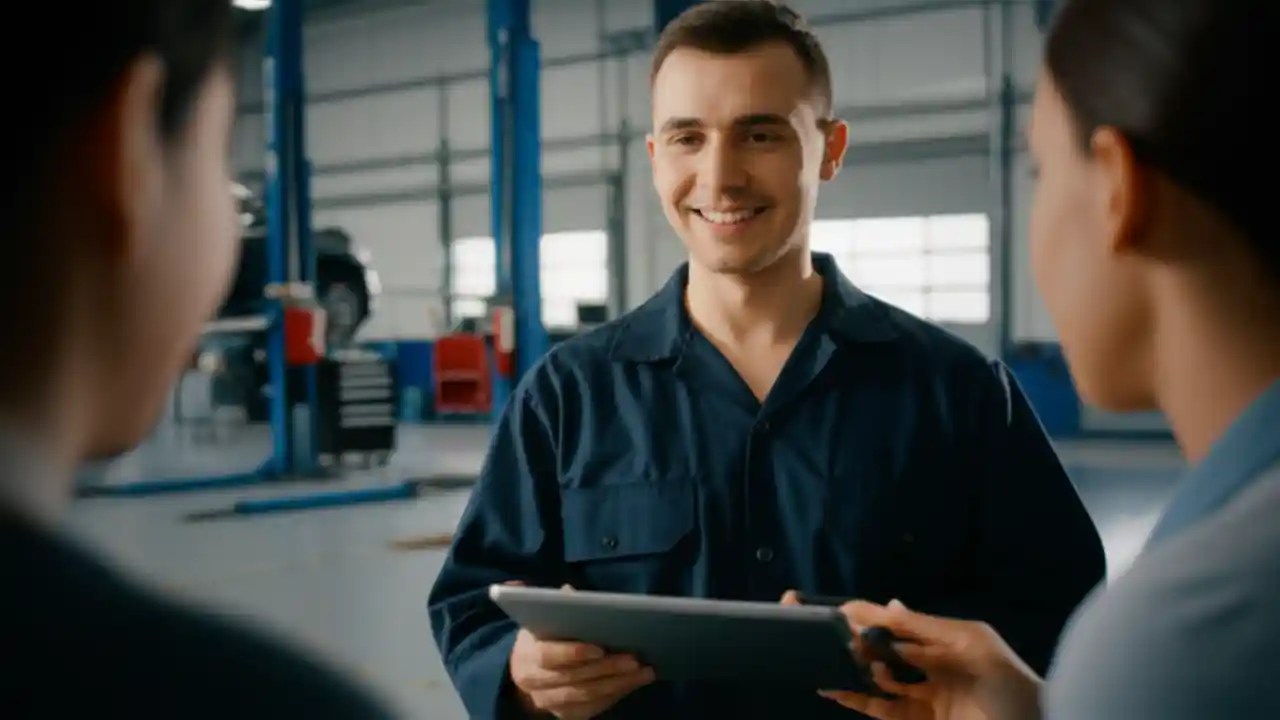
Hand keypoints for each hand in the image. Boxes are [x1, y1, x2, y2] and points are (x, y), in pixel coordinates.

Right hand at [508, 585, 654, 718]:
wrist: (529, 669)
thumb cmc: (544, 636)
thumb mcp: (545, 618)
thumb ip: (556, 605)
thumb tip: (568, 591)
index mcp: (526, 654)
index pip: (547, 656)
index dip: (573, 654)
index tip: (600, 649)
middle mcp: (533, 682)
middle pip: (573, 678)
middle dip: (607, 669)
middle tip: (634, 659)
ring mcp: (548, 701)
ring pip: (586, 695)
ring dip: (618, 684)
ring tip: (644, 672)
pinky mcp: (565, 714)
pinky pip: (593, 707)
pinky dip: (615, 695)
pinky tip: (634, 682)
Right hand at [817, 598, 1043, 719]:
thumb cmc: (1010, 684)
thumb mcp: (972, 644)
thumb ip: (927, 628)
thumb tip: (888, 605)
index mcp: (947, 640)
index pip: (901, 623)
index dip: (872, 616)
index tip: (839, 610)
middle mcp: (933, 664)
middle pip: (887, 651)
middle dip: (858, 643)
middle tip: (826, 638)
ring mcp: (926, 695)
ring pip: (880, 680)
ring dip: (856, 672)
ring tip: (829, 663)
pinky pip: (884, 710)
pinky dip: (860, 700)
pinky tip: (838, 691)